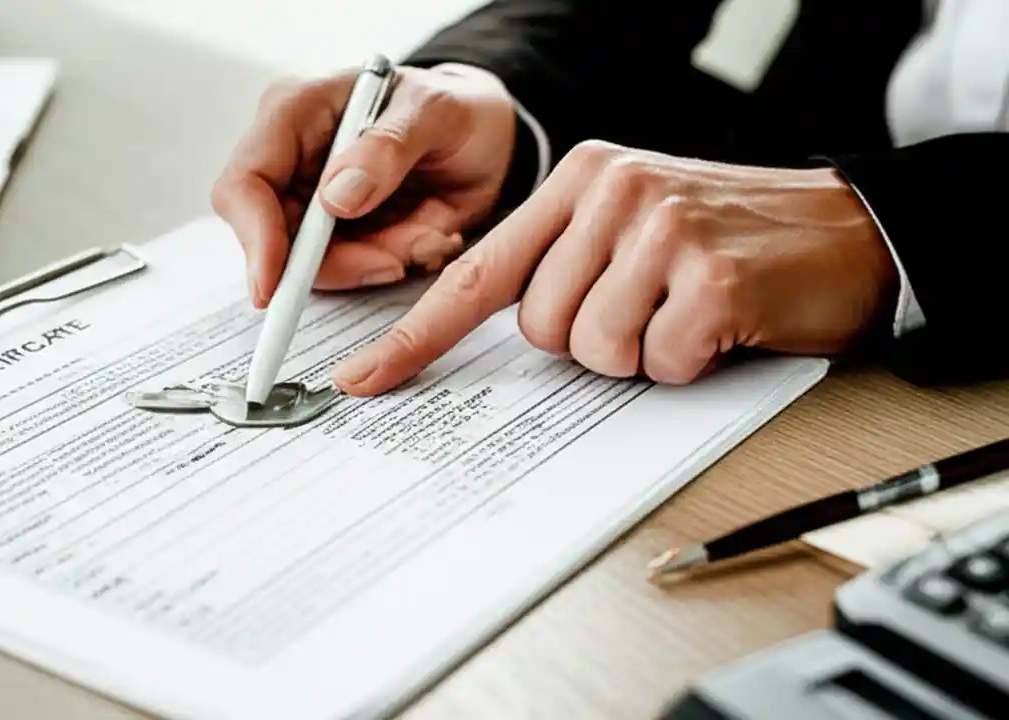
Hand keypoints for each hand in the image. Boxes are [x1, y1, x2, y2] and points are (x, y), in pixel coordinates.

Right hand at [211, 62, 517, 306]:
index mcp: (296, 111)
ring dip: (372, 263)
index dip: (255, 237)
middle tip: (395, 259)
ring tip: (425, 234)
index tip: (276, 284)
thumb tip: (335, 198)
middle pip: (271, 236)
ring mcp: (309, 200)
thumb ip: (388, 148)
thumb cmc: (455, 109)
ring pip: (312, 265)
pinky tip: (422, 237)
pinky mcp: (334, 235)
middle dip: (335, 262)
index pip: (246, 181)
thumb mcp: (437, 113)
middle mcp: (291, 158)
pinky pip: (347, 270)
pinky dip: (386, 265)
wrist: (486, 136)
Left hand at [331, 140, 899, 394]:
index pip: (477, 272)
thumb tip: (491, 328)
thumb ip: (562, 260)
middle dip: (589, 340)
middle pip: (540, 327)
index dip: (417, 335)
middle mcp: (611, 191)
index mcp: (579, 179)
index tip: (366, 377)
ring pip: (592, 352)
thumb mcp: (631, 224)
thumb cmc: (728, 238)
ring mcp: (660, 230)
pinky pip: (656, 365)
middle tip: (649, 308)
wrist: (846, 231)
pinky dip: (686, 363)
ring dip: (639, 353)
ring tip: (684, 310)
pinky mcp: (707, 277)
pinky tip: (718, 321)